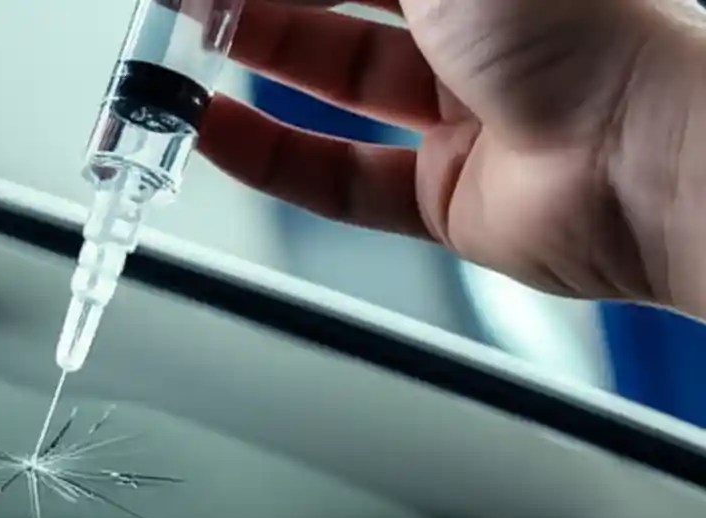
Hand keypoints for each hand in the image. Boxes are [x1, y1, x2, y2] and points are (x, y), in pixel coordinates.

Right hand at [198, 0, 705, 315]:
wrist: (641, 154)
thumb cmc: (575, 26)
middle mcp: (476, 32)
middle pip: (341, 6)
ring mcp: (461, 115)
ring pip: (334, 89)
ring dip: (256, 66)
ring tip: (181, 50)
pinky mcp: (447, 194)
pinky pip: (342, 178)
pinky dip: (274, 160)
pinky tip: (215, 132)